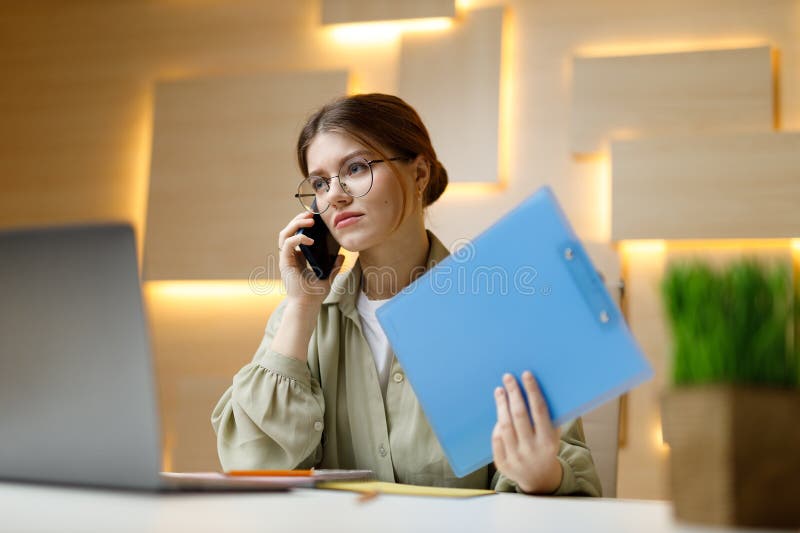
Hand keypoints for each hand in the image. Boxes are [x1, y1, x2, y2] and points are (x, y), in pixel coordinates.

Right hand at [277, 212, 343, 307]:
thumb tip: (342, 256)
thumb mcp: (329, 277)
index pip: (296, 235)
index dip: (302, 224)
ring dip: (295, 224)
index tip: (315, 219)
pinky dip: (298, 238)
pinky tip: (309, 239)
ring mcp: (286, 259)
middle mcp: (290, 256)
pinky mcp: (285, 263)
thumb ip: (334, 266)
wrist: (307, 306)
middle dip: (298, 219)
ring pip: (284, 234)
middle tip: (311, 215)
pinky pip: (287, 245)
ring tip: (309, 220)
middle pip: (288, 231)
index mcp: (298, 257)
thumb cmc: (315, 294)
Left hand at [492, 371, 562, 493]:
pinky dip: (498, 424)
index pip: (539, 410)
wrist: (539, 479)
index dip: (532, 390)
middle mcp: (531, 450)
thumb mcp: (554, 435)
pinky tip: (499, 412)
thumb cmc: (546, 448)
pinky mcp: (503, 463)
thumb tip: (538, 388)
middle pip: (519, 415)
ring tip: (500, 390)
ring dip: (501, 404)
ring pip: (505, 425)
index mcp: (548, 441)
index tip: (526, 374)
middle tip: (508, 377)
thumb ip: (549, 416)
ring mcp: (516, 458)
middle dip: (513, 393)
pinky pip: (497, 438)